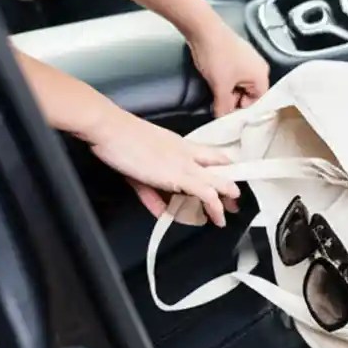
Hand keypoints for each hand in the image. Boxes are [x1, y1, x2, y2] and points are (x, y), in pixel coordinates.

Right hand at [83, 109, 239, 225]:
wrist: (111, 128)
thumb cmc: (121, 141)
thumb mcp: (139, 171)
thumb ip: (152, 194)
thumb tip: (161, 212)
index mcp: (182, 146)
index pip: (212, 156)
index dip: (224, 169)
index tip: (229, 182)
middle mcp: (188, 154)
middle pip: (221, 168)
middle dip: (230, 187)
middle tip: (235, 202)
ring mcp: (186, 164)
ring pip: (218, 182)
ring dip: (225, 201)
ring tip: (226, 216)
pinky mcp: (180, 176)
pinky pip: (205, 194)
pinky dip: (213, 208)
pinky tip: (214, 218)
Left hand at [188, 23, 269, 116]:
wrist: (203, 30)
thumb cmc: (217, 56)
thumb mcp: (220, 87)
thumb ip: (223, 106)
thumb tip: (221, 118)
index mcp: (261, 75)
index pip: (256, 101)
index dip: (241, 108)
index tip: (226, 111)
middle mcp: (258, 66)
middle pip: (249, 92)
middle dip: (234, 99)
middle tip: (219, 102)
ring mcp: (248, 58)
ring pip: (240, 83)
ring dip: (229, 89)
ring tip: (215, 89)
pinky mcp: (237, 53)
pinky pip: (235, 72)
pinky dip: (226, 79)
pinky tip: (215, 78)